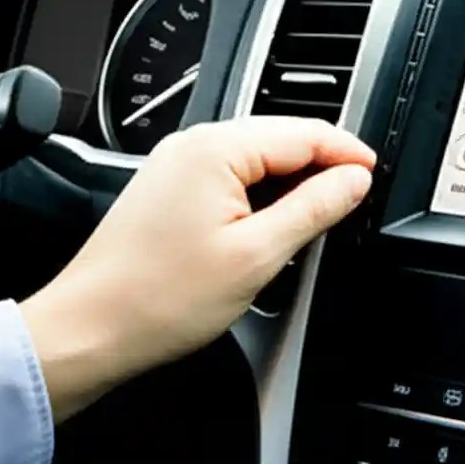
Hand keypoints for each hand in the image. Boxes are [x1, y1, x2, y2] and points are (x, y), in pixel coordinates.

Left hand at [20, 117, 376, 421]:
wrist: (89, 331)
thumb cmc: (157, 299)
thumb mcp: (258, 255)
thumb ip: (314, 208)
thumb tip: (354, 180)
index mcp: (215, 149)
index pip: (304, 132)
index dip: (348, 153)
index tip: (374, 176)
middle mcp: (193, 145)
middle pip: (282, 138)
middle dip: (324, 166)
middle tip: (356, 200)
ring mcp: (178, 165)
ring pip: (259, 158)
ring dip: (294, 182)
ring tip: (319, 219)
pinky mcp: (171, 189)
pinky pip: (233, 176)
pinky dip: (263, 194)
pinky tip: (274, 226)